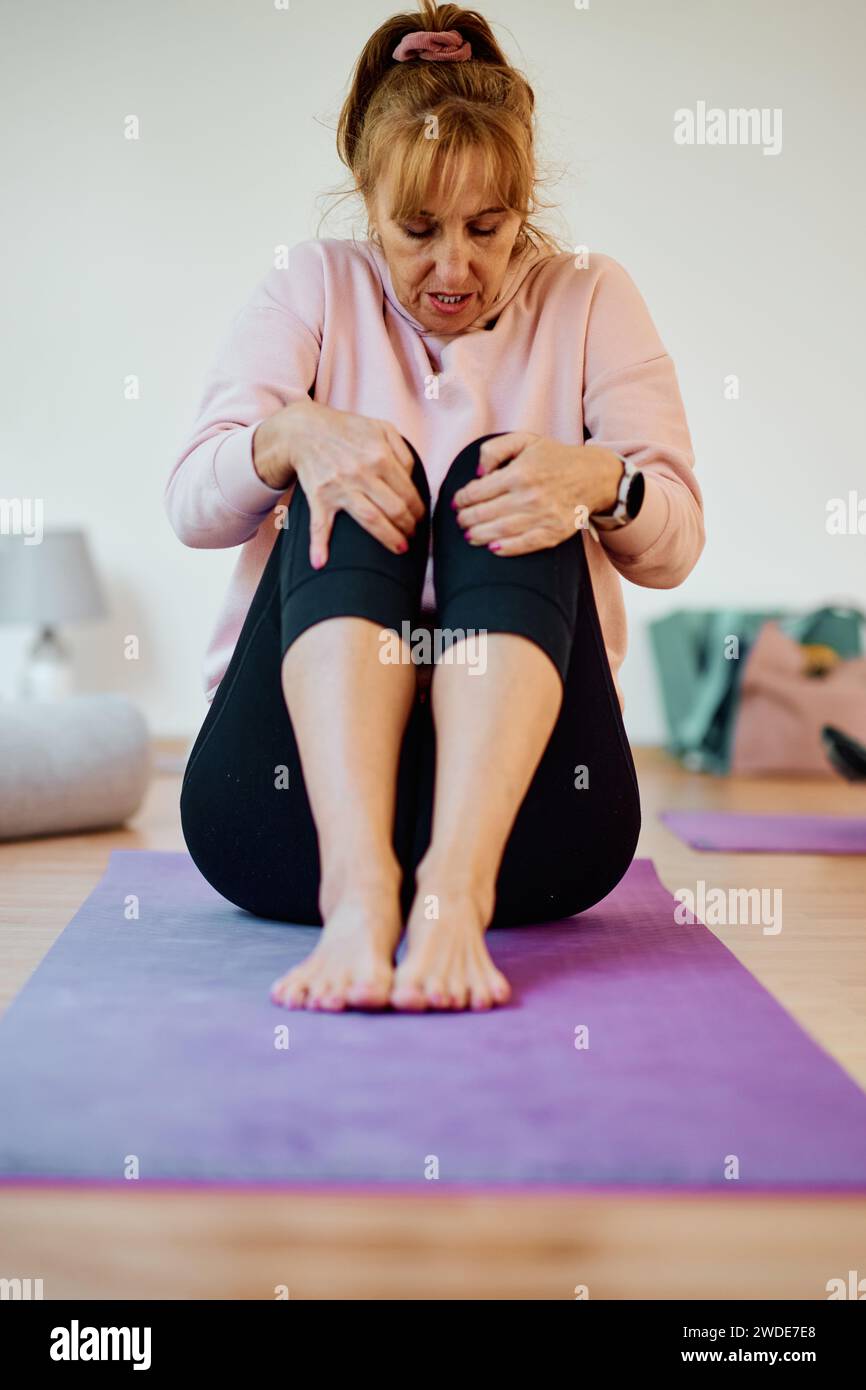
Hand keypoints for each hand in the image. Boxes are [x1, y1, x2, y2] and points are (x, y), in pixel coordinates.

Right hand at [256, 401, 425, 566]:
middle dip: (408, 526)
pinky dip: (318, 545)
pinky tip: (320, 563)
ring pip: (371, 520)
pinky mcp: (319, 497)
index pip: (408, 491)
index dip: (418, 509)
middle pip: (394, 509)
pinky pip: (319, 525)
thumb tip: (414, 478)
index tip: (419, 518)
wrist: (304, 429)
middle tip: (412, 534)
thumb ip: (403, 451)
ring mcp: (339, 487)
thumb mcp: (381, 428)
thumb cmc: (346, 430)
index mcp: (380, 456)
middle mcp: (361, 473)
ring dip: (389, 538)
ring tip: (400, 548)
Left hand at [451, 432, 622, 555]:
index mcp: (519, 473)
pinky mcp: (554, 532)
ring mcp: (543, 516)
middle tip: (460, 521)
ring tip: (469, 536)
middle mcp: (530, 496)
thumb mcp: (525, 440)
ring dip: (479, 536)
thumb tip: (477, 473)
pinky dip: (506, 548)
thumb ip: (495, 449)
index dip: (462, 499)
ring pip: (500, 531)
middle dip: (466, 519)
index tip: (457, 503)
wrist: (594, 476)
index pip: (478, 491)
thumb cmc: (555, 458)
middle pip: (485, 514)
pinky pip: (525, 544)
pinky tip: (492, 548)